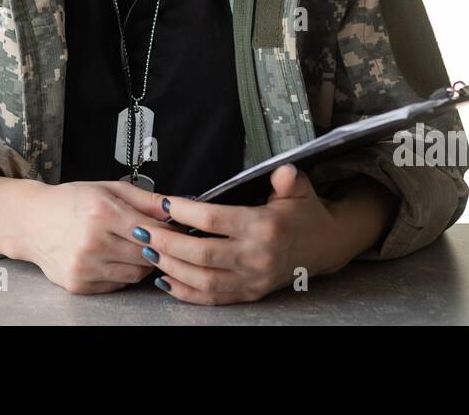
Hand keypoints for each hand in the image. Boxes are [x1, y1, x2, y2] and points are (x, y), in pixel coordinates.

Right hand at [22, 179, 189, 293]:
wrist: (31, 222)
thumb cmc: (70, 202)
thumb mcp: (107, 189)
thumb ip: (145, 199)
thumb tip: (176, 208)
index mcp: (100, 212)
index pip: (151, 230)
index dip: (168, 231)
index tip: (175, 229)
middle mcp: (91, 242)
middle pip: (147, 254)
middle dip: (156, 247)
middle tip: (153, 238)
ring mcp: (84, 266)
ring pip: (136, 273)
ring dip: (142, 263)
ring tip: (131, 246)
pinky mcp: (79, 285)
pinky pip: (118, 285)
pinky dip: (123, 274)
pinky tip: (113, 258)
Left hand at [132, 165, 340, 304]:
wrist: (325, 246)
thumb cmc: (305, 212)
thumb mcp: (299, 190)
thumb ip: (287, 179)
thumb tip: (282, 170)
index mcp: (265, 227)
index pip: (216, 220)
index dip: (187, 211)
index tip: (164, 202)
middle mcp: (256, 257)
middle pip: (202, 253)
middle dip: (167, 242)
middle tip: (142, 231)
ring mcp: (252, 279)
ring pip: (203, 279)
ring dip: (171, 267)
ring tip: (148, 251)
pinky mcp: (249, 294)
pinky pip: (212, 298)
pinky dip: (185, 292)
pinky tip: (165, 280)